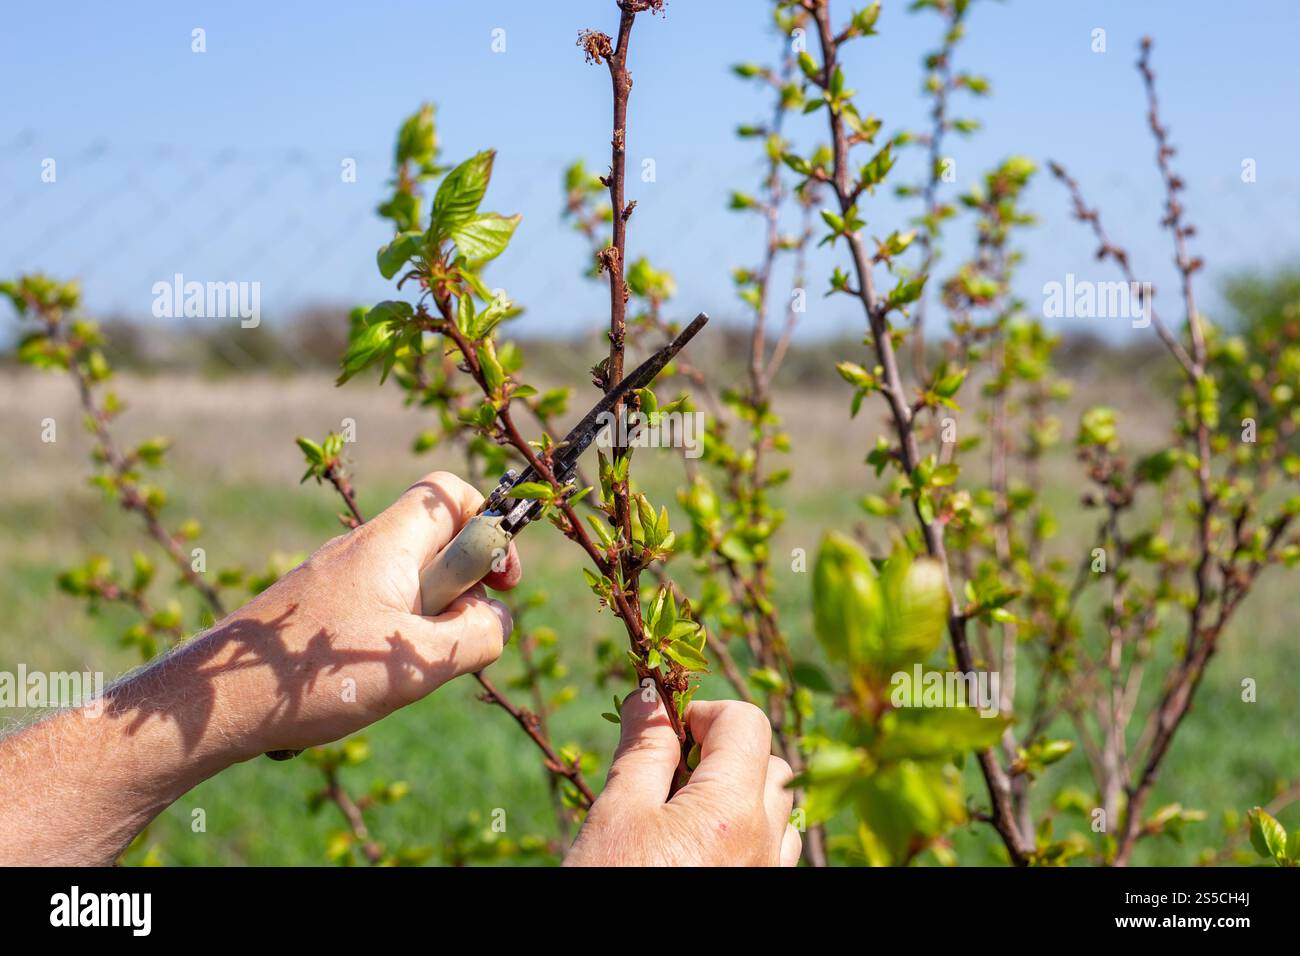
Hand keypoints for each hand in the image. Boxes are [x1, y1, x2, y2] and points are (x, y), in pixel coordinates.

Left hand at [200, 470, 520, 757]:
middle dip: (462, 592)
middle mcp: (361, 550)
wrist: (208, 707)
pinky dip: (389, 642)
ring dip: (426, 625)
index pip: (452, 492)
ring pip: (409, 585)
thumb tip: (498, 619)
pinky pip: (376, 610)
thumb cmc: (311, 678)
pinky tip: (365, 684)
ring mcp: (335, 580)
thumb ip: (477, 635)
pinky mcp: (316, 611)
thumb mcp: (416, 664)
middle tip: (452, 639)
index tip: (501, 582)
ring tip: (403, 670)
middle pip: (438, 544)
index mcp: (388, 543)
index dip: (490, 526)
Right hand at [565, 694, 800, 865]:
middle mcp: (765, 841)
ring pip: (778, 809)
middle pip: (770, 761)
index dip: (703, 713)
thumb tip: (650, 694)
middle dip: (724, 750)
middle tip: (669, 770)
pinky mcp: (761, 896)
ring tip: (683, 809)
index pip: (747, 721)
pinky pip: (773, 850)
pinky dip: (747, 832)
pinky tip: (699, 846)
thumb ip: (644, 746)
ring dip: (740, 792)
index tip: (665, 732)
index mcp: (732, 807)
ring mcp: (768, 875)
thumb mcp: (618, 811)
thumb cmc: (609, 884)